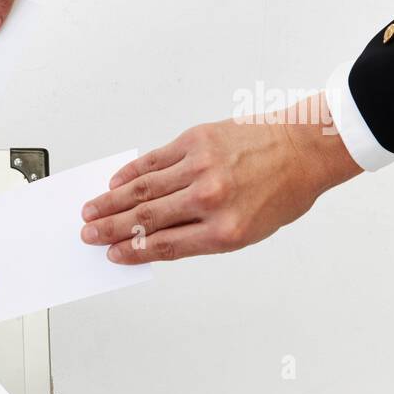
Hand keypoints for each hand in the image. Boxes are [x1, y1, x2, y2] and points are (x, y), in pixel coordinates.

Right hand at [80, 94, 362, 263]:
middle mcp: (210, 199)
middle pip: (146, 218)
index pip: (164, 245)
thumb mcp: (249, 230)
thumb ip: (202, 236)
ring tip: (91, 210)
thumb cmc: (282, 191)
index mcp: (225, 229)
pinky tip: (115, 182)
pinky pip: (154, 159)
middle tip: (88, 234)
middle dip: (111, 228)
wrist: (305, 147)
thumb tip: (156, 239)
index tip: (112, 253)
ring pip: (143, 189)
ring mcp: (201, 166)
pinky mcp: (197, 140)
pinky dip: (131, 172)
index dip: (132, 251)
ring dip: (111, 201)